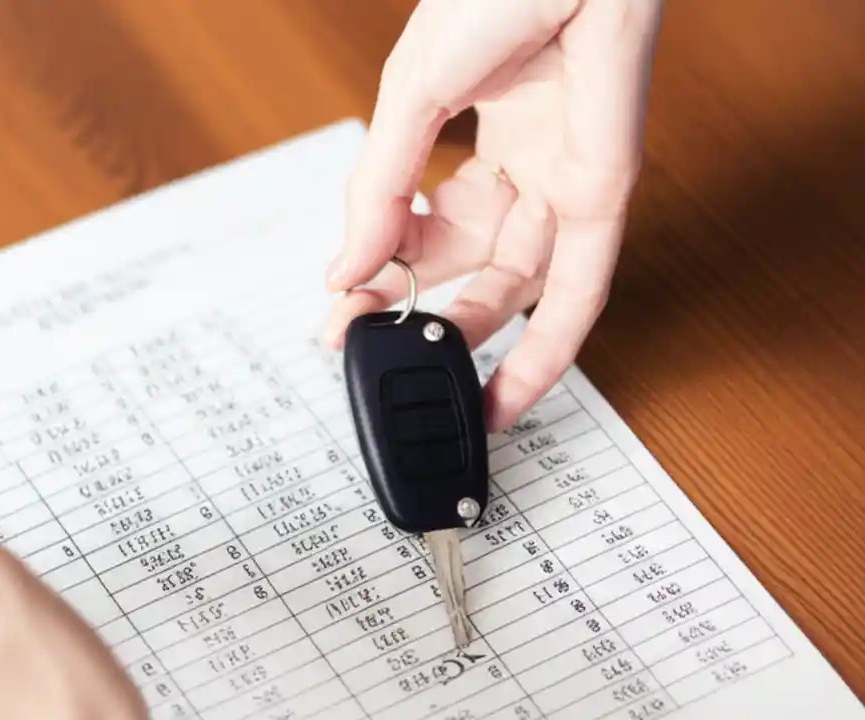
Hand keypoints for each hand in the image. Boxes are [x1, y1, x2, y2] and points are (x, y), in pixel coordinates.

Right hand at [324, 0, 663, 429]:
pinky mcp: (604, 197)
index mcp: (473, 135)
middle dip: (417, 309)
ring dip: (469, 336)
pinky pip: (579, 289)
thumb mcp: (411, 101)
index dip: (381, 270)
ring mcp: (565, 183)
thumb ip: (378, 192)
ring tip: (419, 371)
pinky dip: (546, 350)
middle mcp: (523, 166)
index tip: (341, 306)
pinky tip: (505, 395)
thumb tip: (345, 271)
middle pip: (469, 264)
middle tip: (368, 345)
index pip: (423, 225)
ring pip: (519, 285)